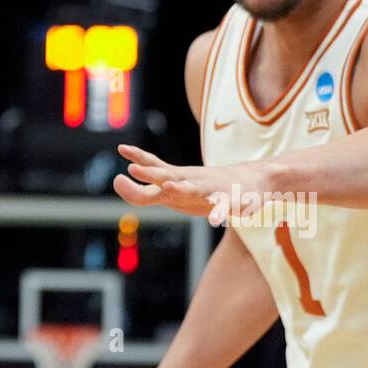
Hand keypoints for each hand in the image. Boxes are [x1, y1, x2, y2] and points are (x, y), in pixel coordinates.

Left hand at [113, 145, 273, 226]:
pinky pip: (223, 207)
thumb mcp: (174, 189)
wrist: (250, 183)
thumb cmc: (205, 188)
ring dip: (181, 188)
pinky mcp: (230, 201)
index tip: (122, 148)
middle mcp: (191, 180)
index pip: (154, 165)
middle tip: (133, 169)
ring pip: (193, 188)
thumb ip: (145, 191)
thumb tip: (116, 182)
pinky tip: (215, 219)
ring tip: (168, 187)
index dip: (138, 158)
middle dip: (151, 173)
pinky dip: (219, 212)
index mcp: (178, 178)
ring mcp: (210, 189)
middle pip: (167, 176)